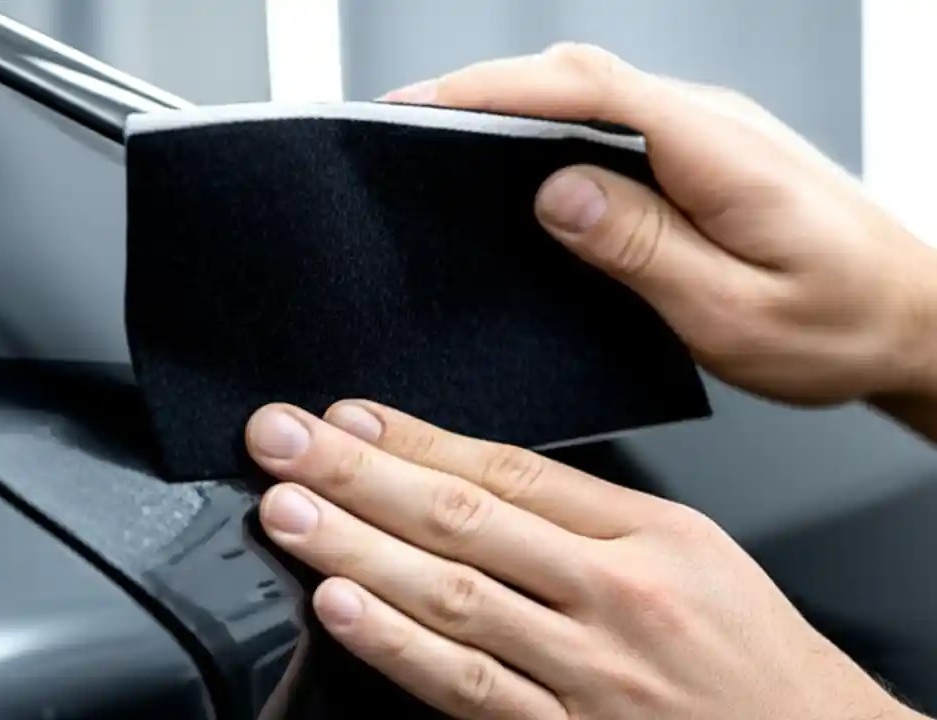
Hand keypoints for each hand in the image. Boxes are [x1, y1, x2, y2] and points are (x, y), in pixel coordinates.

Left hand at [246, 401, 919, 719]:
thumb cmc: (750, 651)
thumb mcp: (690, 550)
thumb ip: (582, 515)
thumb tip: (466, 473)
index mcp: (646, 534)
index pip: (508, 470)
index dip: (414, 440)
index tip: (344, 416)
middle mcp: (613, 597)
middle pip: (464, 519)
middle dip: (358, 475)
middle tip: (280, 440)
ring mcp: (587, 673)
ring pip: (454, 598)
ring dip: (358, 549)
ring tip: (287, 511)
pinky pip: (470, 689)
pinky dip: (400, 646)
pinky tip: (344, 607)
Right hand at [384, 45, 936, 434]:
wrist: (916, 319)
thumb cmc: (841, 325)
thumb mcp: (735, 312)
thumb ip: (644, 249)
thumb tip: (556, 193)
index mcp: (715, 149)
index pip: (585, 90)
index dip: (490, 93)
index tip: (415, 109)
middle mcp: (708, 123)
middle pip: (577, 78)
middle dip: (483, 95)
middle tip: (405, 131)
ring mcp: (705, 133)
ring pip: (591, 98)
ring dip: (514, 114)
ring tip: (444, 151)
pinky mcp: (701, 155)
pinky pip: (613, 127)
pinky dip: (552, 136)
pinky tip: (521, 172)